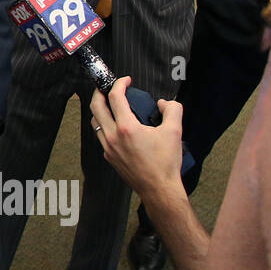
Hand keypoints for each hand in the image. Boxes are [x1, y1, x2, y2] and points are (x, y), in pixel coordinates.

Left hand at [90, 77, 184, 201]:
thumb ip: (172, 110)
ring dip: (100, 110)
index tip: (126, 80)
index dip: (119, 83)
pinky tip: (116, 126)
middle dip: (100, 92)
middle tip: (107, 87)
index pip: (115, 97)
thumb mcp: (175, 131)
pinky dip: (105, 126)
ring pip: (95, 122)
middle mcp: (112, 136)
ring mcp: (108, 148)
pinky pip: (101, 136)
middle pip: (96, 106)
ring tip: (110, 106)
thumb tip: (164, 103)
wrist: (159, 189)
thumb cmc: (166, 163)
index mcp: (126, 128)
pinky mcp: (109, 157)